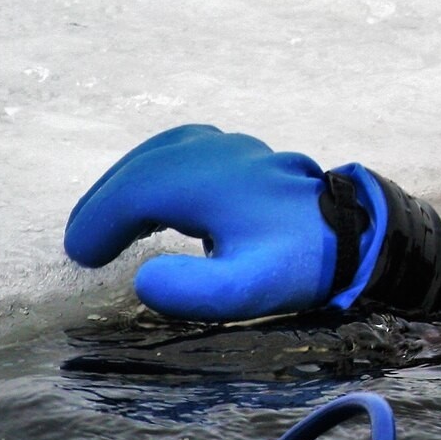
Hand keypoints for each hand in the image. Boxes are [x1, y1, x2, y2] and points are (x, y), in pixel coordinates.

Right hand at [65, 125, 360, 321]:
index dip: (98, 224)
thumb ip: (194, 292)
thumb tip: (142, 279)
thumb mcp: (249, 289)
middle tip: (82, 245)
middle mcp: (211, 153)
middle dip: (103, 204)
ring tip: (105, 225)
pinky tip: (152, 201)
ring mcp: (228, 147)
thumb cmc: (299, 261)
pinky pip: (179, 152)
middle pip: (138, 170)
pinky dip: (153, 172)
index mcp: (204, 180)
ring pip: (157, 156)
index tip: (83, 258)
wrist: (358, 231)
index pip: (131, 194)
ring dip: (125, 186)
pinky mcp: (240, 152)